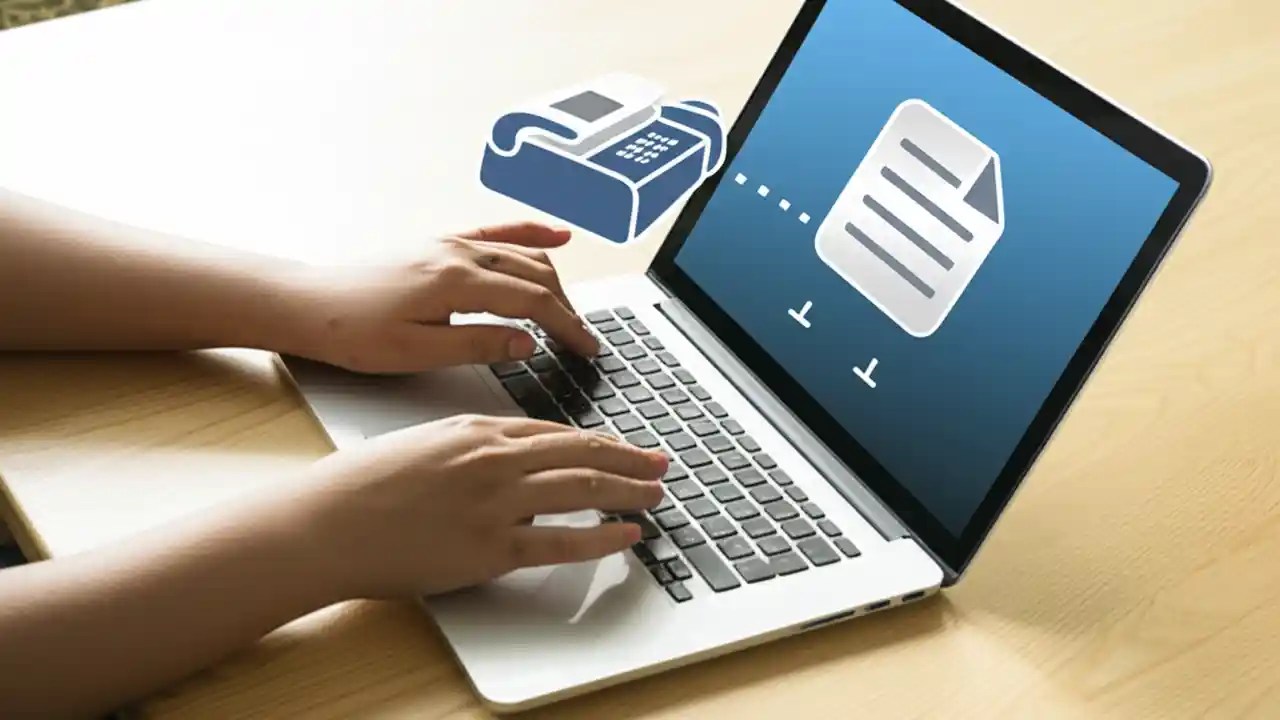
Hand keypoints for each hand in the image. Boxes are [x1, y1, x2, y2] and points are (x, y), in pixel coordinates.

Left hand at [290, 223, 598, 373]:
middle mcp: (458, 253)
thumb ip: (478, 345)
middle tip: (585, 340)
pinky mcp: (440, 243)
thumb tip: (527, 343)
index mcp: (456, 282)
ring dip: (555, 280)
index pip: (533, 302)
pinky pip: (498, 231)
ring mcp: (450, 243)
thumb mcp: (417, 353)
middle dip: (568, 307)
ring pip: (523, 253)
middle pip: (536, 275)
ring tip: (572, 312)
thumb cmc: (352, 333)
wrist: (308, 305)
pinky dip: (533, 230)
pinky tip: (559, 234)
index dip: (568, 327)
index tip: (589, 349)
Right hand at [299, 414, 667, 598]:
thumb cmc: (362, 486)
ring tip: (655, 492)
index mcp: (477, 429)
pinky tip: (627, 534)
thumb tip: (507, 458)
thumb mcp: (424, 444)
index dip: (598, 439)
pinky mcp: (490, 547)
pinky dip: (603, 536)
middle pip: (581, 452)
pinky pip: (562, 539)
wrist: (325, 522)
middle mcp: (495, 458)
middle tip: (660, 462)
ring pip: (582, 487)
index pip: (556, 431)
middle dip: (628, 456)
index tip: (623, 445)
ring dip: (627, 488)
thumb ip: (471, 447)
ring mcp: (496, 502)